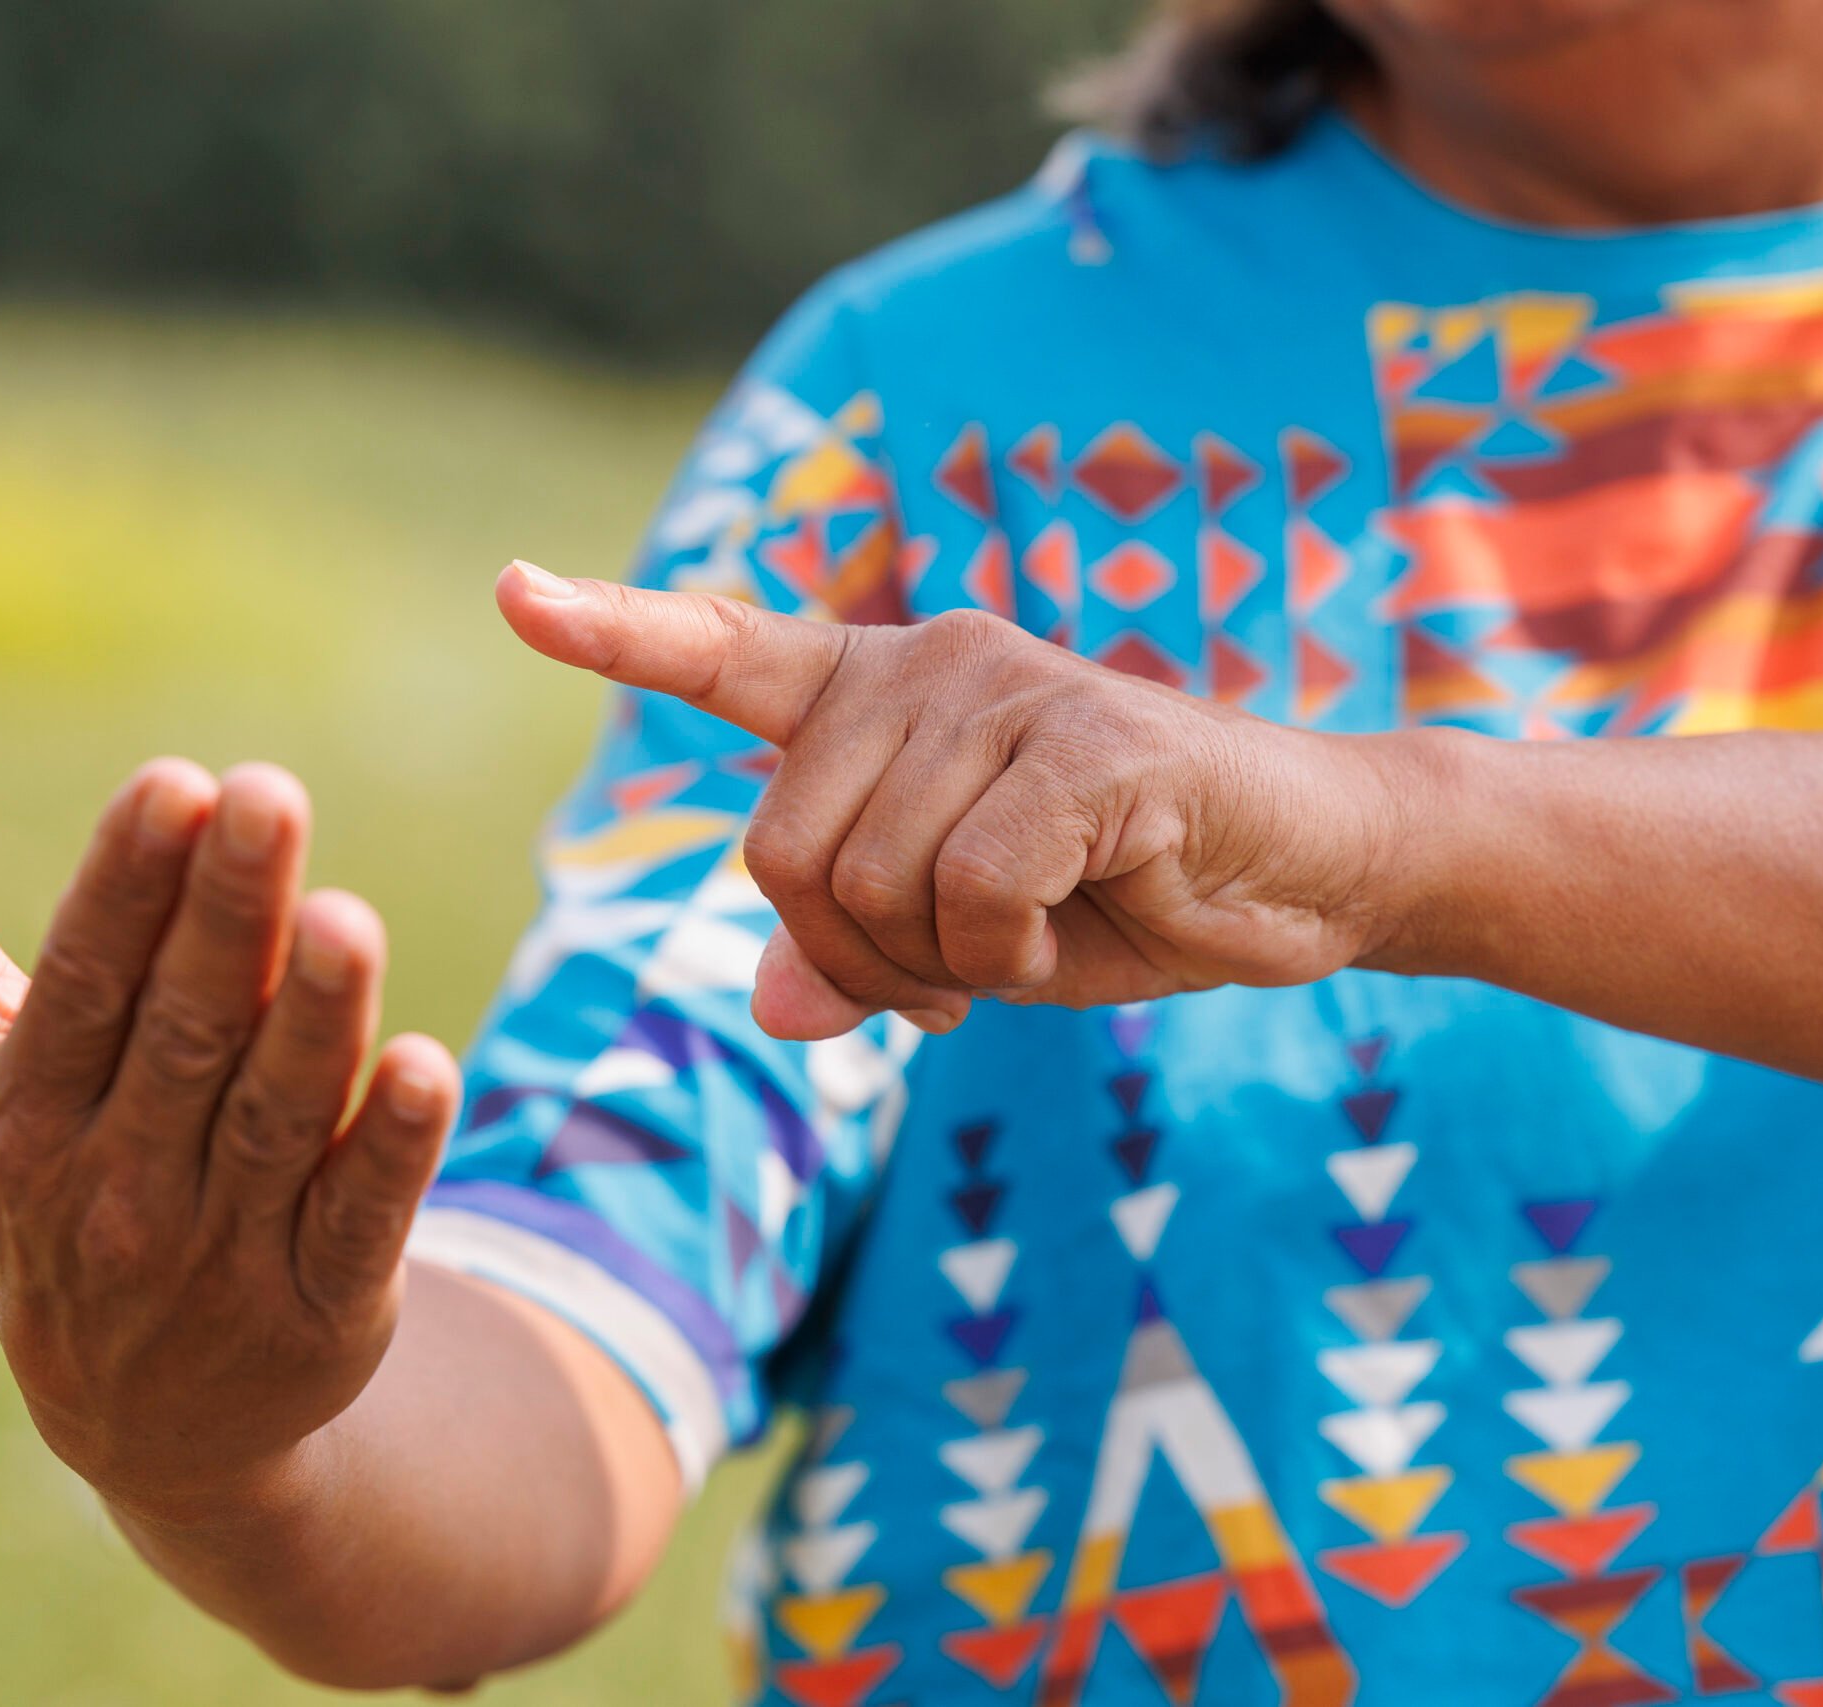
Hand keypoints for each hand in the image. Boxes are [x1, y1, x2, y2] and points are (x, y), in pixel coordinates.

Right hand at [0, 761, 460, 1526]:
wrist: (149, 1426)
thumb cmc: (53, 1193)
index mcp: (32, 1116)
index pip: (85, 985)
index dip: (128, 886)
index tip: (172, 784)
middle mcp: (122, 1185)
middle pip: (186, 1032)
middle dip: (227, 913)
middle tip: (268, 794)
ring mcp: (226, 1252)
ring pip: (274, 1118)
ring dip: (314, 1019)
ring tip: (345, 919)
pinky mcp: (326, 1306)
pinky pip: (360, 1219)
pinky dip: (390, 1148)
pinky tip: (424, 1067)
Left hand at [496, 561, 1413, 1038]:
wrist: (1308, 874)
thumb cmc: (1122, 893)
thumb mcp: (966, 939)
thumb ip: (857, 951)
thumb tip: (772, 1006)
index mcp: (881, 695)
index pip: (727, 650)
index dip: (617, 631)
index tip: (514, 591)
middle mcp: (931, 663)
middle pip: (782, 851)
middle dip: (855, 958)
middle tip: (950, 979)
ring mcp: (1011, 690)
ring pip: (872, 883)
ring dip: (944, 964)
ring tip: (1030, 937)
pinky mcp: (1091, 743)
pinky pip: (974, 888)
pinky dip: (1010, 951)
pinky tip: (1084, 918)